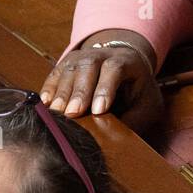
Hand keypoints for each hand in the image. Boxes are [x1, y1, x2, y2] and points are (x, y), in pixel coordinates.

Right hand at [40, 29, 162, 130]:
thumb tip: (118, 137)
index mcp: (125, 61)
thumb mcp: (147, 102)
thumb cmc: (137, 89)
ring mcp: (81, 56)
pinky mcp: (66, 63)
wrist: (125, 64)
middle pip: (88, 67)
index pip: (114, 69)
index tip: (99, 110)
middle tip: (73, 113)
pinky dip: (49, 87)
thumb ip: (136, 118)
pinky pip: (55, 74)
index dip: (106, 88)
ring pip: (70, 70)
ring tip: (56, 112)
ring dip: (62, 92)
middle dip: (80, 91)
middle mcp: (101, 55)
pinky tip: (45, 103)